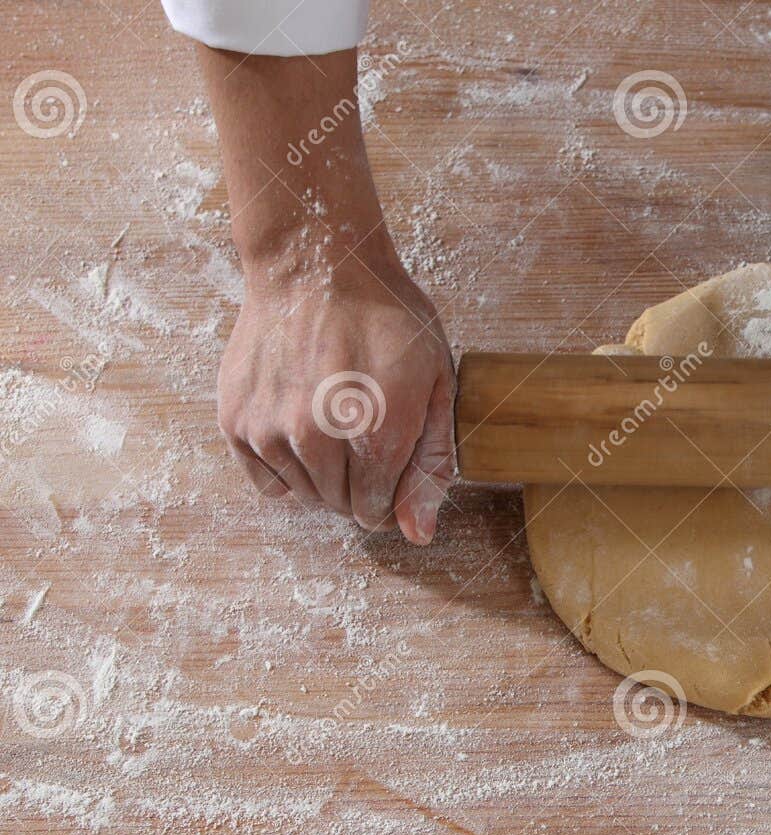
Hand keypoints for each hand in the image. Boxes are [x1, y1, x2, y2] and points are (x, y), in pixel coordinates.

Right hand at [218, 259, 455, 544]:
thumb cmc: (388, 321)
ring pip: (306, 496)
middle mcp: (317, 436)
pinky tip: (300, 428)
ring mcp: (270, 429)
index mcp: (377, 430)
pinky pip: (266, 483)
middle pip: (343, 507)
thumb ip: (431, 464)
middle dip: (361, 484)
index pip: (379, 512)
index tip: (392, 461)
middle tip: (364, 432)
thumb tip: (417, 535)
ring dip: (323, 474)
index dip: (392, 494)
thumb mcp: (436, 384)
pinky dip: (285, 468)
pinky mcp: (235, 420)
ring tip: (332, 419)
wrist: (317, 264)